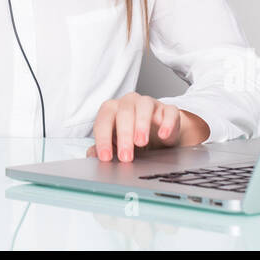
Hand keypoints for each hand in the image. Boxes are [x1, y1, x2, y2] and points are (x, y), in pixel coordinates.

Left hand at [83, 92, 210, 161]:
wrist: (158, 135)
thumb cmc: (132, 137)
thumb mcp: (116, 144)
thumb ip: (103, 148)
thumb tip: (92, 155)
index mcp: (112, 109)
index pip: (103, 120)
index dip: (103, 139)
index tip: (105, 157)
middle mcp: (129, 102)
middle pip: (124, 112)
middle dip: (123, 136)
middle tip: (125, 157)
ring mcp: (149, 104)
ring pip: (144, 106)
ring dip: (141, 124)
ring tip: (141, 142)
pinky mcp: (168, 110)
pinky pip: (168, 111)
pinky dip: (166, 123)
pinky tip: (163, 135)